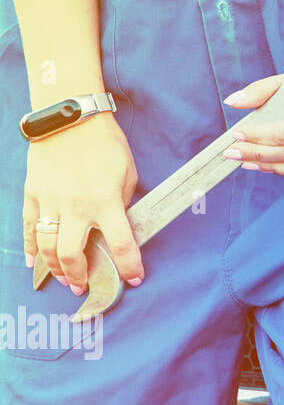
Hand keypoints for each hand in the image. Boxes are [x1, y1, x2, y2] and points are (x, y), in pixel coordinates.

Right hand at [23, 112, 143, 295]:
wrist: (71, 119)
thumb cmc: (106, 144)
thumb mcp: (128, 174)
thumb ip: (123, 203)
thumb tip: (120, 227)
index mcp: (106, 201)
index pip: (121, 244)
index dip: (129, 266)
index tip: (134, 279)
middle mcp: (77, 206)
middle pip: (74, 255)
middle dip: (82, 276)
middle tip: (86, 286)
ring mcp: (51, 202)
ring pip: (48, 247)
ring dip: (56, 269)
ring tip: (66, 279)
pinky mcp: (33, 195)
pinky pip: (29, 229)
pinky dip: (31, 249)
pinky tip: (35, 263)